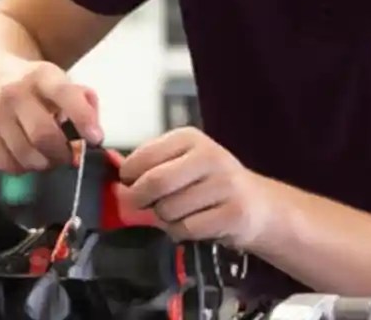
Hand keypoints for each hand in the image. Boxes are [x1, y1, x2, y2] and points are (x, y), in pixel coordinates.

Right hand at [0, 61, 102, 172]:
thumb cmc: (32, 84)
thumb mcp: (58, 79)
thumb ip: (82, 100)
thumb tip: (93, 130)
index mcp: (42, 77)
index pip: (65, 95)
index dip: (83, 118)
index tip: (96, 138)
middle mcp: (16, 96)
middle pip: (44, 134)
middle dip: (64, 152)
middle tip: (73, 154)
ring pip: (27, 156)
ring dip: (46, 163)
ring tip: (52, 155)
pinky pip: (9, 165)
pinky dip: (25, 168)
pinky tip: (31, 156)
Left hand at [118, 127, 274, 249]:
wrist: (256, 203)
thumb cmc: (208, 183)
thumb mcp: (181, 163)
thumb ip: (149, 167)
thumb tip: (114, 181)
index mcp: (190, 138)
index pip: (142, 157)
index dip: (127, 177)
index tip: (129, 185)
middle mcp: (210, 155)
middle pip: (155, 182)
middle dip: (140, 200)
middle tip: (143, 205)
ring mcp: (224, 184)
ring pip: (169, 210)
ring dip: (165, 219)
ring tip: (178, 213)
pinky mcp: (233, 212)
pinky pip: (187, 229)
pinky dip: (181, 233)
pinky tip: (193, 224)